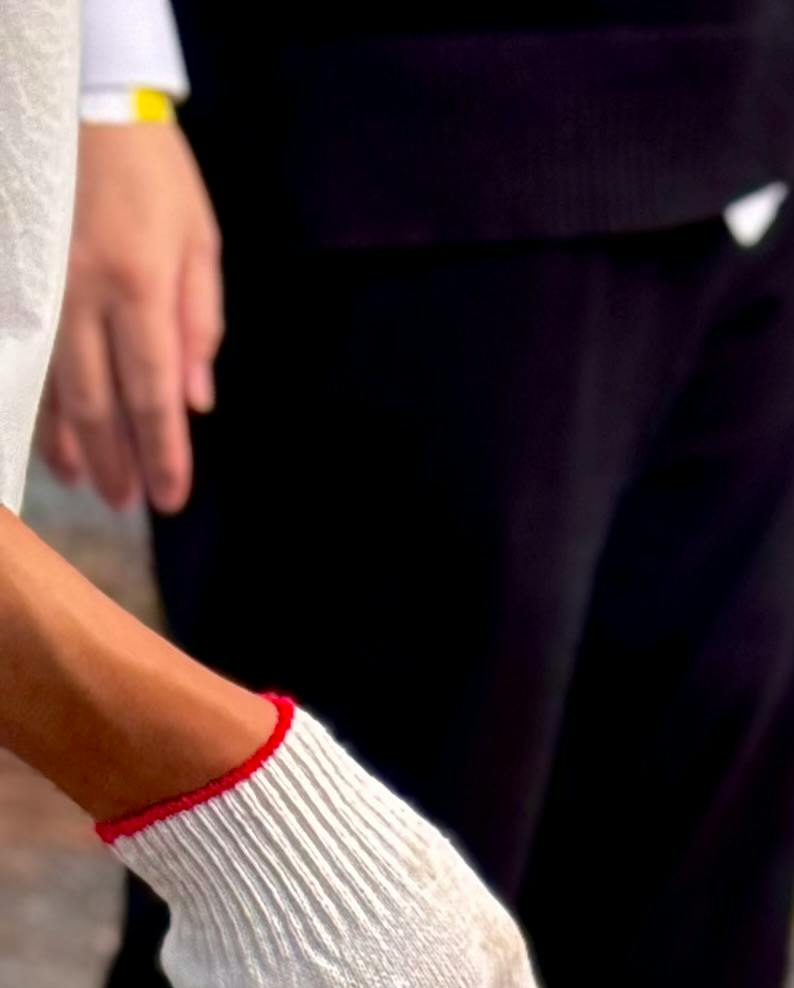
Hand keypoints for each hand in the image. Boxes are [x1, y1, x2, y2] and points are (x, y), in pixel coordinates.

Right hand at [38, 120, 222, 515]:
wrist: (88, 103)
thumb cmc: (154, 174)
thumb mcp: (200, 243)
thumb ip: (200, 326)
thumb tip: (197, 402)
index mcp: (141, 287)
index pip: (155, 394)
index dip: (164, 454)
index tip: (171, 498)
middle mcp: (85, 295)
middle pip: (99, 402)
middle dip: (116, 462)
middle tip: (129, 505)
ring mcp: (44, 287)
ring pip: (54, 385)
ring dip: (70, 443)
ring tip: (86, 483)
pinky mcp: (19, 278)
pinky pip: (27, 354)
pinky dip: (39, 401)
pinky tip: (50, 433)